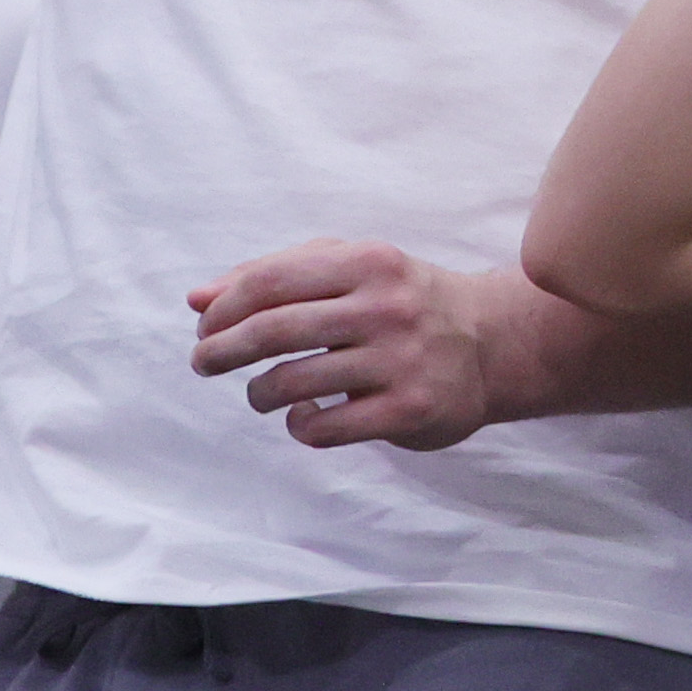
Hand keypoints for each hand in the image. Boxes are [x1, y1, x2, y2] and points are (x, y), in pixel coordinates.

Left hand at [188, 241, 512, 450]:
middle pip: (272, 330)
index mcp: (371, 262)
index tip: (205, 327)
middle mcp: (388, 307)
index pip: (271, 281)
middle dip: (220, 350)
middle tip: (204, 363)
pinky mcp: (409, 409)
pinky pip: (323, 428)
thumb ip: (277, 275)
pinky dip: (299, 424)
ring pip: (289, 383)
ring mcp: (400, 360)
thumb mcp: (354, 269)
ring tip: (262, 393)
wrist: (494, 343)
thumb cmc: (404, 302)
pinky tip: (307, 414)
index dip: (223, 308)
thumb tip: (196, 299)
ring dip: (258, 393)